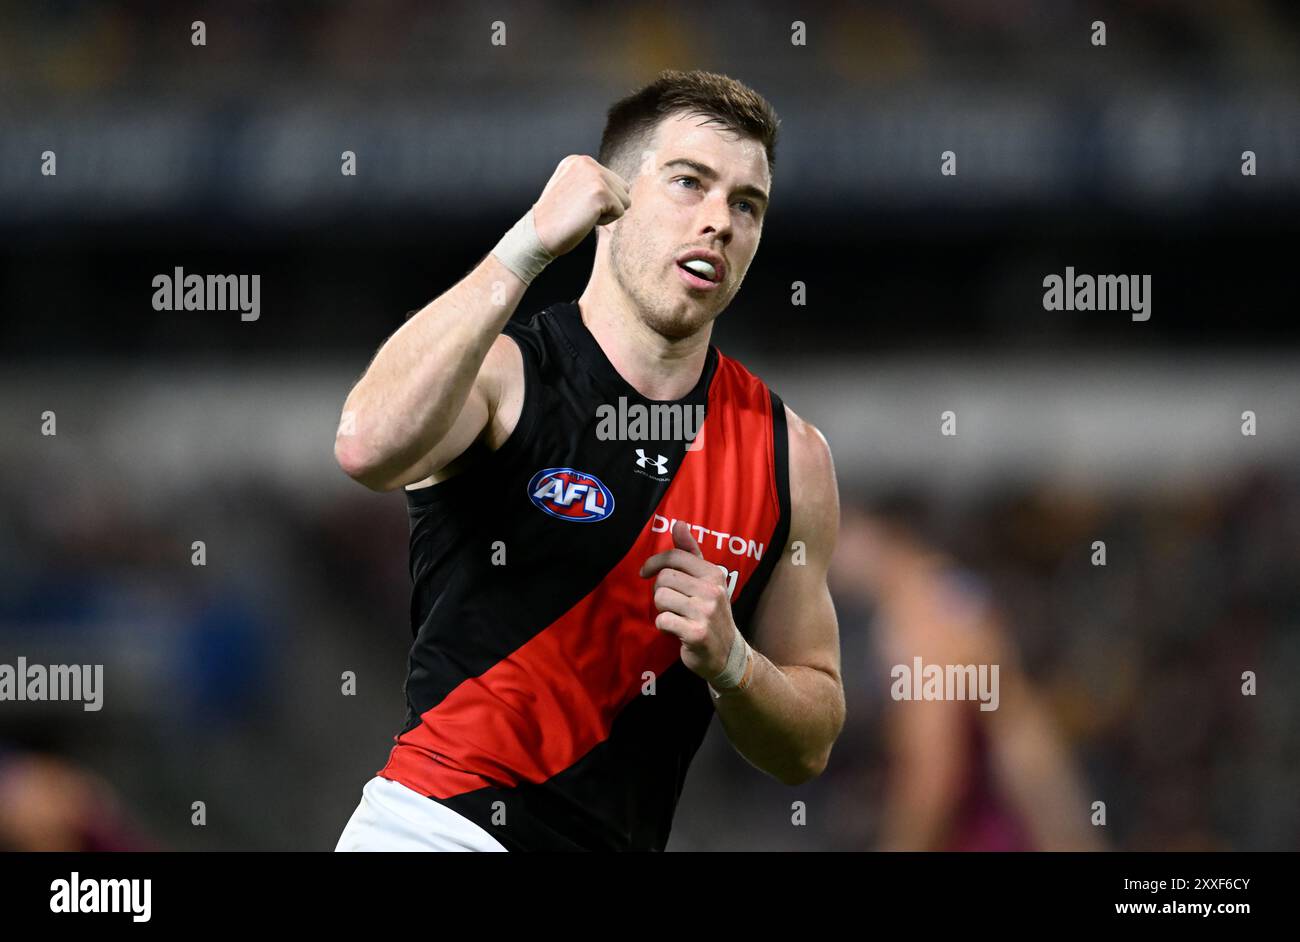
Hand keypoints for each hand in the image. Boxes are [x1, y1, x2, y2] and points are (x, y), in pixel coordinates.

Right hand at [531, 155, 631, 256]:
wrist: (537, 234)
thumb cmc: (554, 220)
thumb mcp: (570, 189)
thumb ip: (589, 182)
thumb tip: (621, 188)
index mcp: (578, 161)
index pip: (612, 181)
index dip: (599, 200)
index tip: (574, 205)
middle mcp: (586, 162)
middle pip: (623, 188)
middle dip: (607, 205)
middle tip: (579, 211)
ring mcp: (594, 175)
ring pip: (624, 200)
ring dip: (607, 213)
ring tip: (582, 214)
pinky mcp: (600, 192)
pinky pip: (620, 211)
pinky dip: (606, 221)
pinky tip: (585, 219)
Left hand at [639, 520, 737, 680]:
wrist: (727, 654)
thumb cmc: (711, 613)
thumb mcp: (706, 581)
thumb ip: (690, 552)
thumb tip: (678, 523)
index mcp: (713, 573)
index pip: (675, 557)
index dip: (653, 562)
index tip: (644, 572)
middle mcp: (712, 590)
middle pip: (663, 578)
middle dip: (661, 592)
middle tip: (672, 604)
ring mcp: (705, 612)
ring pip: (660, 598)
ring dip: (662, 610)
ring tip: (676, 616)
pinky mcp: (696, 633)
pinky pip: (663, 620)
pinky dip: (664, 626)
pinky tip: (676, 630)